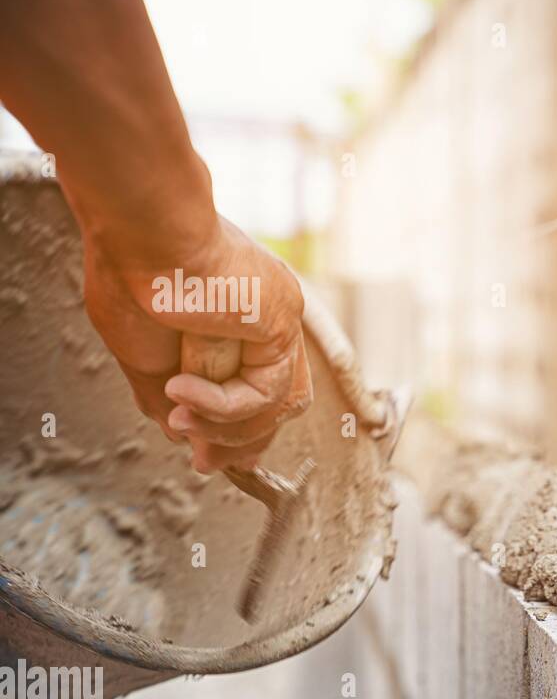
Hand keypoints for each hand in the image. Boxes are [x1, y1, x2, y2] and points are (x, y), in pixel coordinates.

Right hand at [82, 214, 312, 472]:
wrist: (140, 235)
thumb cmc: (132, 280)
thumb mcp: (146, 354)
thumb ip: (173, 397)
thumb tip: (182, 436)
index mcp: (236, 323)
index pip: (259, 388)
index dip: (240, 430)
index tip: (207, 457)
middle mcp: (264, 323)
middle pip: (280, 402)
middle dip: (242, 441)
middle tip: (204, 463)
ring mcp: (277, 323)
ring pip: (274, 405)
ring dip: (222, 427)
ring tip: (177, 418)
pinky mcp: (282, 324)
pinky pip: (262, 391)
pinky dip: (221, 404)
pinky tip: (181, 391)